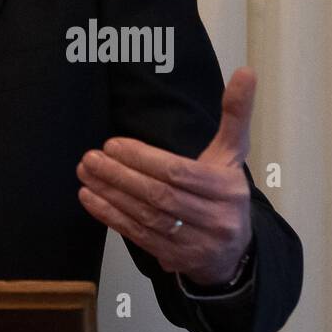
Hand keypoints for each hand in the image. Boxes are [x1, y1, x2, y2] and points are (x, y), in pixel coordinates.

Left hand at [76, 67, 255, 285]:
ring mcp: (195, 243)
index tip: (113, 144)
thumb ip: (235, 114)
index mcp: (226, 188)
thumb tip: (246, 71)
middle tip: (90, 157)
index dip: (142, 158)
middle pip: (159, 195)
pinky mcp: (176, 259)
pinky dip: (111, 216)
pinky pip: (139, 236)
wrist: (235, 253)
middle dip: (120, 175)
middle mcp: (214, 218)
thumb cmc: (224, 191)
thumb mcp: (232, 154)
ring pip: (146, 216)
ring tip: (85, 174)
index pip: (178, 172)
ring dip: (110, 194)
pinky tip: (90, 198)